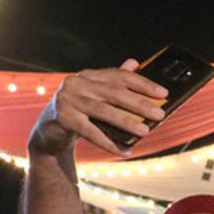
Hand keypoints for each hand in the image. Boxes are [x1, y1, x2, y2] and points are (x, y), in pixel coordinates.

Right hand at [28, 59, 167, 157]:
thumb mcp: (96, 95)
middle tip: (160, 114)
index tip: (164, 92)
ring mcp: (67, 100)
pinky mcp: (62, 118)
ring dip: (127, 122)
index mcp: (88, 76)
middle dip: (140, 104)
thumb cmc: (80, 111)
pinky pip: (91, 132)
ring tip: (145, 132)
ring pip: (103, 111)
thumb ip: (113, 81)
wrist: (49, 131)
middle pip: (114, 93)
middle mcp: (76, 84)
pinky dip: (110, 143)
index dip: (143, 83)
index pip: (120, 76)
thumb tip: (135, 63)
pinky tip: (126, 151)